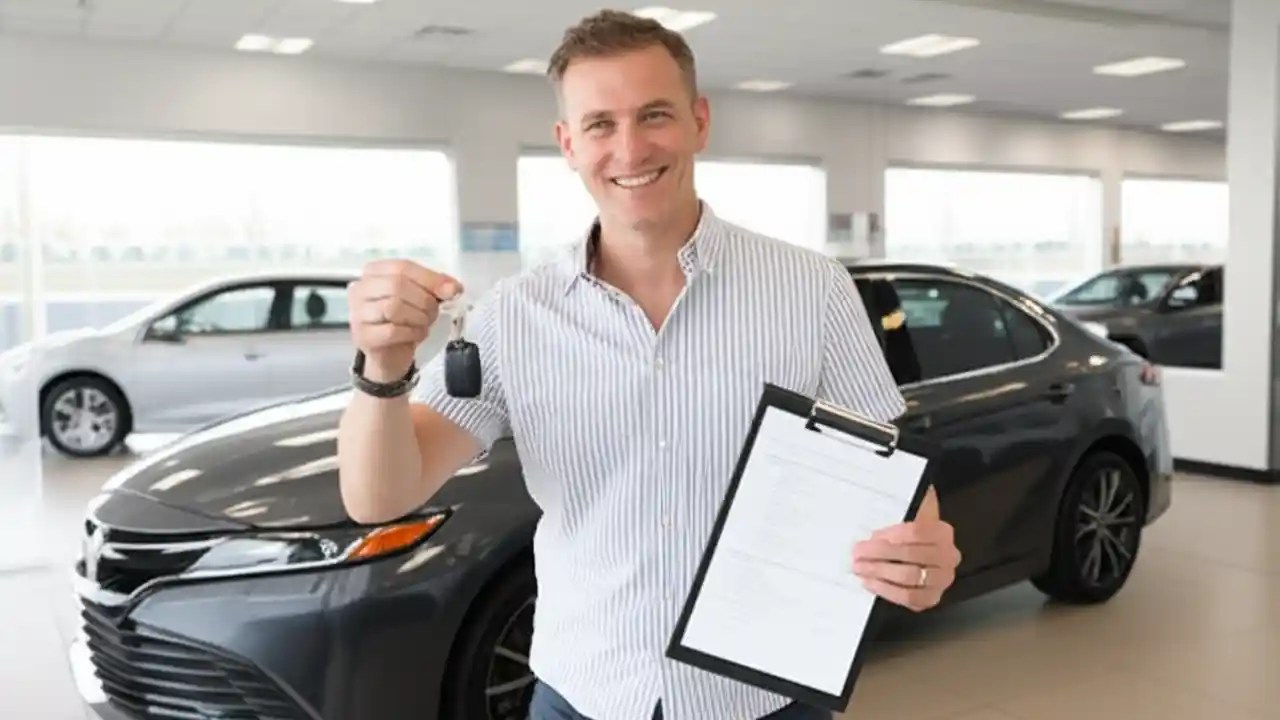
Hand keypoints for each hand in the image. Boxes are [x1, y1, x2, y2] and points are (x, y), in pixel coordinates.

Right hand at [348, 259, 461, 380]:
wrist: (391, 354)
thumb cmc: (404, 320)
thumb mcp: (421, 298)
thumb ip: (435, 288)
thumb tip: (453, 287)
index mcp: (374, 272)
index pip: (402, 267)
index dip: (430, 278)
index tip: (452, 290)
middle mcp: (360, 290)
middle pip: (396, 285)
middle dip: (424, 300)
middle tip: (434, 312)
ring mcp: (358, 313)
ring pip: (393, 307)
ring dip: (418, 317)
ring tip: (424, 323)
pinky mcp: (363, 336)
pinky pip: (392, 331)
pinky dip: (412, 333)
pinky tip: (417, 334)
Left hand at [851, 517, 960, 611]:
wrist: (924, 562)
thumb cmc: (910, 541)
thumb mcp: (905, 526)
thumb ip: (895, 527)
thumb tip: (876, 534)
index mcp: (942, 532)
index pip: (916, 532)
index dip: (890, 536)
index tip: (869, 538)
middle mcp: (948, 557)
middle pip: (910, 555)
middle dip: (879, 554)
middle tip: (857, 554)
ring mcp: (942, 580)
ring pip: (908, 576)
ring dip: (879, 572)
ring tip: (860, 568)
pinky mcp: (932, 598)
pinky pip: (908, 597)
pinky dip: (885, 590)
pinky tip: (869, 582)